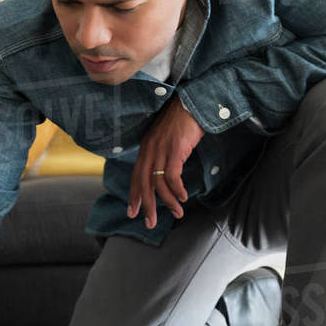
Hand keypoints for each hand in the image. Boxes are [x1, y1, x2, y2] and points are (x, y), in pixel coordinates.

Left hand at [127, 97, 203, 229]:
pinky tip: (183, 198)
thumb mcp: (167, 140)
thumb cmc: (183, 122)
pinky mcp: (175, 150)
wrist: (193, 102)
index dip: (133, 196)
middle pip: (144, 184)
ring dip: (168, 202)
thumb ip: (162, 155)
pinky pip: (172, 176)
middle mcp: (149, 150)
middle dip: (147, 206)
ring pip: (158, 184)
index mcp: (146, 148)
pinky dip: (177, 190)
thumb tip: (165, 174)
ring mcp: (161, 150)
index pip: (136, 176)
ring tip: (177, 214)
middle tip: (150, 223)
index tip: (132, 212)